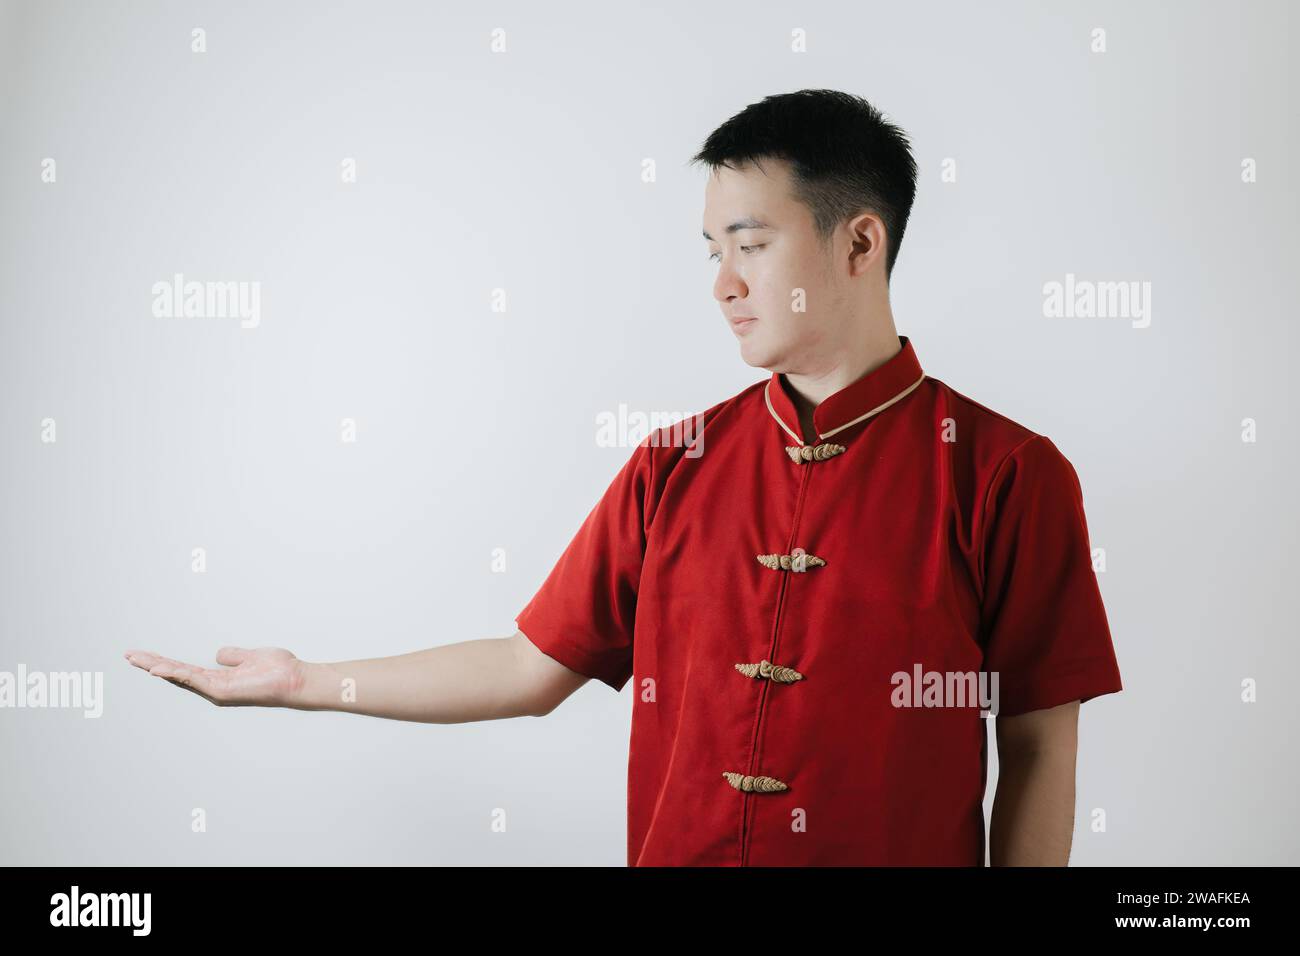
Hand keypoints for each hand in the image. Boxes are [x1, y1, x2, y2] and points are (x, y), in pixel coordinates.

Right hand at [124, 646, 306, 707]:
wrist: (295, 679)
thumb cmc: (278, 670)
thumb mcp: (250, 656)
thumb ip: (233, 656)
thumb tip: (218, 654)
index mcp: (218, 679)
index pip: (184, 670)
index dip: (163, 662)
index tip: (143, 655)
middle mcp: (214, 688)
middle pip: (176, 674)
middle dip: (151, 664)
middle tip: (128, 655)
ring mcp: (217, 691)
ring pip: (180, 677)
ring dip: (157, 667)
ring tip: (136, 659)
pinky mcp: (223, 691)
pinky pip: (195, 680)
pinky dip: (176, 674)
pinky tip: (160, 669)